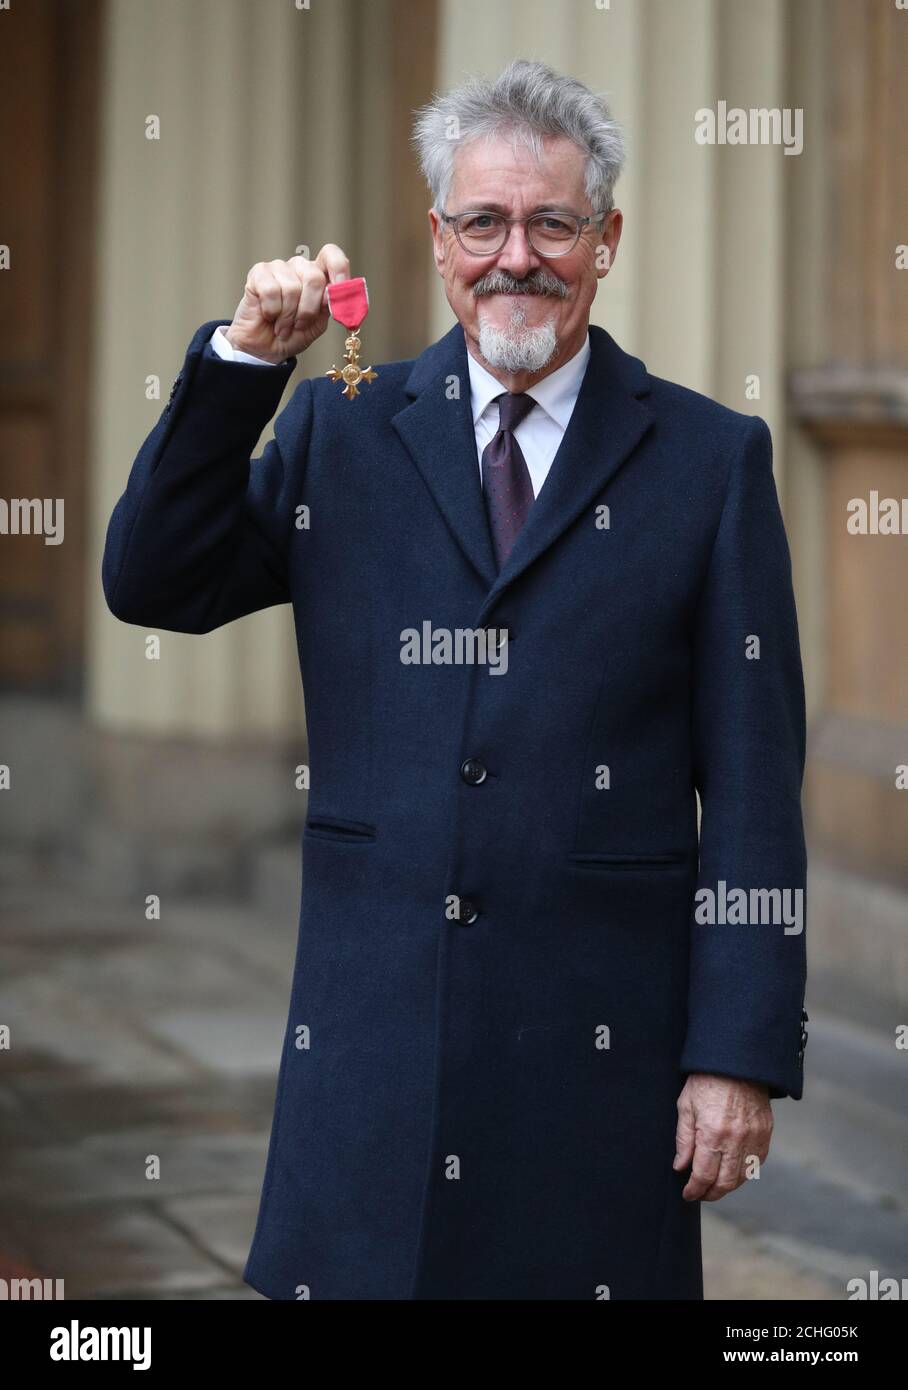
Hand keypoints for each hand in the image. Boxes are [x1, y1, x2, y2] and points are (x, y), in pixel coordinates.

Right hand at [225, 244, 350, 363]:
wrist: (267, 349)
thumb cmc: (293, 334)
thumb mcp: (319, 323)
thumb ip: (330, 306)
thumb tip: (335, 294)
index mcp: (318, 274)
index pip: (332, 255)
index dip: (339, 271)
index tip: (337, 293)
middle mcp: (299, 266)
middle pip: (314, 278)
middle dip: (309, 310)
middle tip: (300, 324)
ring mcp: (278, 267)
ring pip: (292, 288)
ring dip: (288, 316)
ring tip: (283, 325)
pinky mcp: (258, 273)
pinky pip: (271, 291)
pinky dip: (272, 311)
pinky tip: (269, 316)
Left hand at [673, 1072, 772, 1200]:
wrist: (736, 1061)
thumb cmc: (706, 1081)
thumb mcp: (686, 1106)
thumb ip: (683, 1140)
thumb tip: (680, 1167)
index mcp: (712, 1133)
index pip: (703, 1175)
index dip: (694, 1190)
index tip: (687, 1194)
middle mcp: (736, 1139)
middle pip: (725, 1183)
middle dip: (710, 1194)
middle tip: (700, 1194)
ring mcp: (754, 1137)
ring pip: (742, 1176)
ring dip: (728, 1186)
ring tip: (714, 1185)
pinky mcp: (765, 1133)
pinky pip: (757, 1162)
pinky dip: (744, 1171)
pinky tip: (732, 1170)